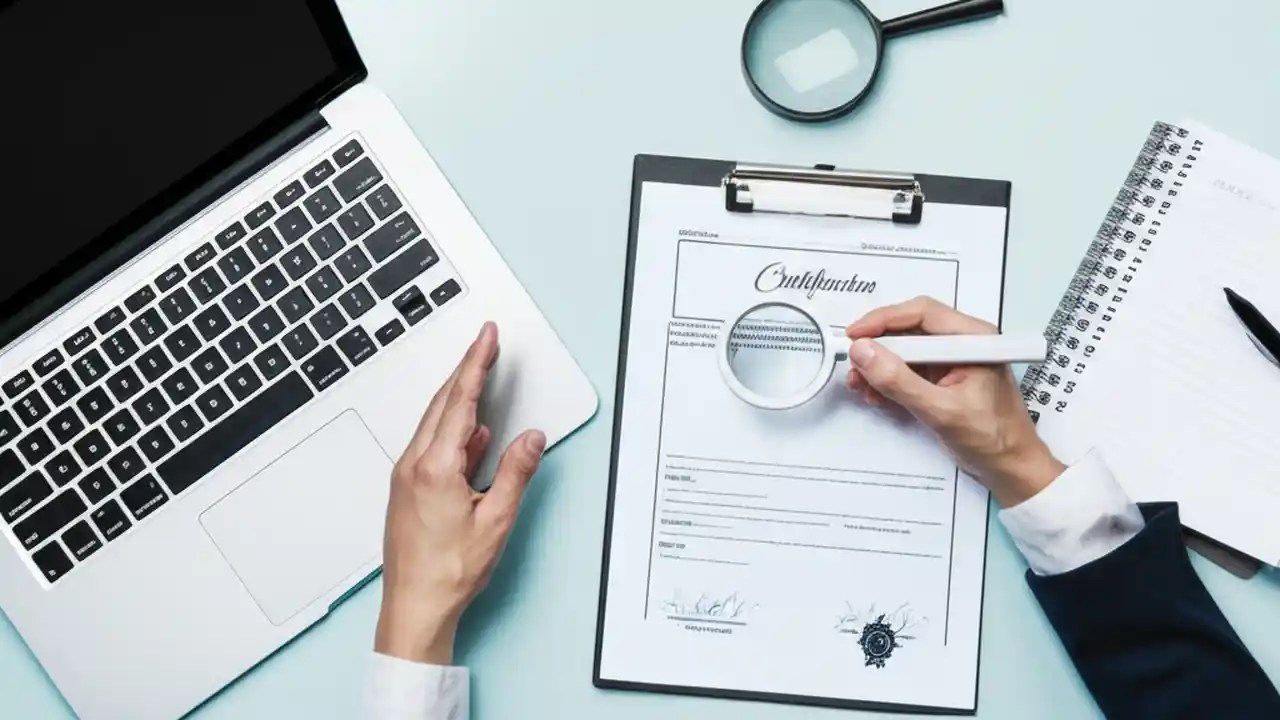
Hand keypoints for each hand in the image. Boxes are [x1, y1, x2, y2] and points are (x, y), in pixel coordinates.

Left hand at [374, 322, 546, 664]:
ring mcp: (406, 477)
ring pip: (435, 423)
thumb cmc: (449, 572)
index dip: (476, 363)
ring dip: (459, 398)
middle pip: (442, 403)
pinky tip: (471, 434)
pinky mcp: (407, 490)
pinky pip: (430, 446)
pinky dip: (453, 430)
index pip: (460, 400)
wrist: (414, 607)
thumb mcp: (496, 519)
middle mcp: (413, 465)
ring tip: (481, 379)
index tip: (486, 337)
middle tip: (486, 345)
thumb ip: (515, 472)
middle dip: (466, 370)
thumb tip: (531, 437)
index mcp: (434, 467)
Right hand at [845, 297, 1064, 507]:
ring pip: (906, 351)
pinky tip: (876, 393)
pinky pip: (910, 370)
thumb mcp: (940, 410)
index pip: (922, 313)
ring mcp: (953, 362)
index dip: (883, 319)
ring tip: (860, 384)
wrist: (1011, 469)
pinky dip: (890, 380)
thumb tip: (863, 352)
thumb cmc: (993, 440)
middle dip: (879, 347)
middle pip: (911, 330)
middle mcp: (963, 344)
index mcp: (974, 340)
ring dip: (881, 366)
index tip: (855, 335)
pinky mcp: (944, 379)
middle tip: (854, 365)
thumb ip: (899, 381)